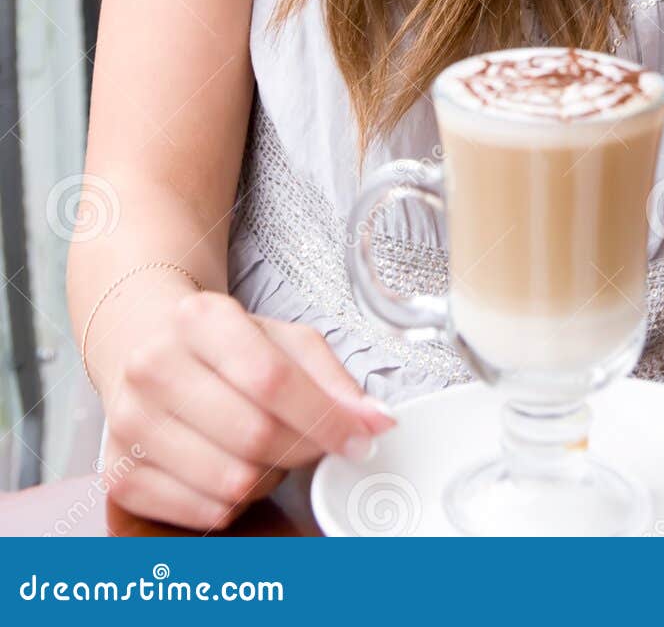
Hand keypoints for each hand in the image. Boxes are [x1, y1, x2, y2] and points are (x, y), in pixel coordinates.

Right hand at [103, 290, 395, 530]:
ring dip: (266, 478)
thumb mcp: (282, 340)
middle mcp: (154, 366)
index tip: (360, 439)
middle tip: (310, 442)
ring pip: (230, 481)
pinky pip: (202, 514)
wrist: (145, 346)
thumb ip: (332, 379)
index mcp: (199, 319)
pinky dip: (232, 503)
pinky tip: (230, 469)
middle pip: (253, 436)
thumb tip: (375, 423)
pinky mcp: (118, 473)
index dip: (325, 419)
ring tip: (263, 450)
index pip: (272, 380)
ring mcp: (129, 423)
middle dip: (300, 449)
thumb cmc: (224, 345)